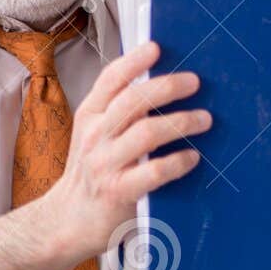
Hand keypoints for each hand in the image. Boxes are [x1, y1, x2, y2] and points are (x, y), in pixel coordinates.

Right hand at [40, 41, 210, 262]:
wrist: (67, 221)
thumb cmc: (90, 175)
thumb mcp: (94, 134)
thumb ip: (118, 111)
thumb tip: (158, 85)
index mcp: (90, 116)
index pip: (111, 80)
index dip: (134, 60)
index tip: (157, 48)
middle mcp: (96, 136)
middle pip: (133, 101)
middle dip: (167, 87)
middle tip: (194, 82)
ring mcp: (106, 164)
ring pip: (146, 133)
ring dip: (181, 122)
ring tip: (203, 119)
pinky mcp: (118, 192)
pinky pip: (153, 172)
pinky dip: (177, 162)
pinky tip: (192, 158)